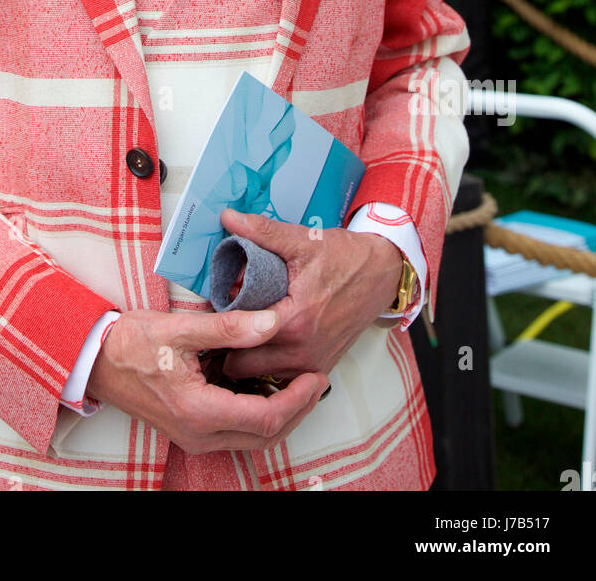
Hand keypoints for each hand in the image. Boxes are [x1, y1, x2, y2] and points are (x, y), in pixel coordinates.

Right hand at [86, 303, 329, 455]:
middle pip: (266, 435)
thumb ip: (229, 327)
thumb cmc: (132, 342)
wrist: (95, 360)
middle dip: (297, 409)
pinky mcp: (191, 430)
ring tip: (296, 382)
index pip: (266, 417)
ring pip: (253, 437)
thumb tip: (272, 322)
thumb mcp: (182, 327)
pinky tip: (266, 387)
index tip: (315, 375)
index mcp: (199, 411)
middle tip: (315, 380)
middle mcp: (199, 434)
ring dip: (280, 414)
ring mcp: (194, 436)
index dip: (298, 398)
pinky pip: (236, 431)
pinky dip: (257, 413)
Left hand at [217, 210, 403, 383]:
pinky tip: (263, 340)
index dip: (219, 326)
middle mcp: (304, 351)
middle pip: (244, 365)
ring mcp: (314, 364)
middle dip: (229, 347)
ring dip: (249, 358)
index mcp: (295, 322)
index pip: (238, 339)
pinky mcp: (322, 368)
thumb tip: (229, 218)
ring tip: (240, 331)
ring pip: (262, 376)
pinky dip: (270, 364)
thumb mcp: (302, 241)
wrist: (383, 273)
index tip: (212, 312)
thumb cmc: (347, 258)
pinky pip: (283, 377)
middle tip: (222, 323)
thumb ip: (262, 232)